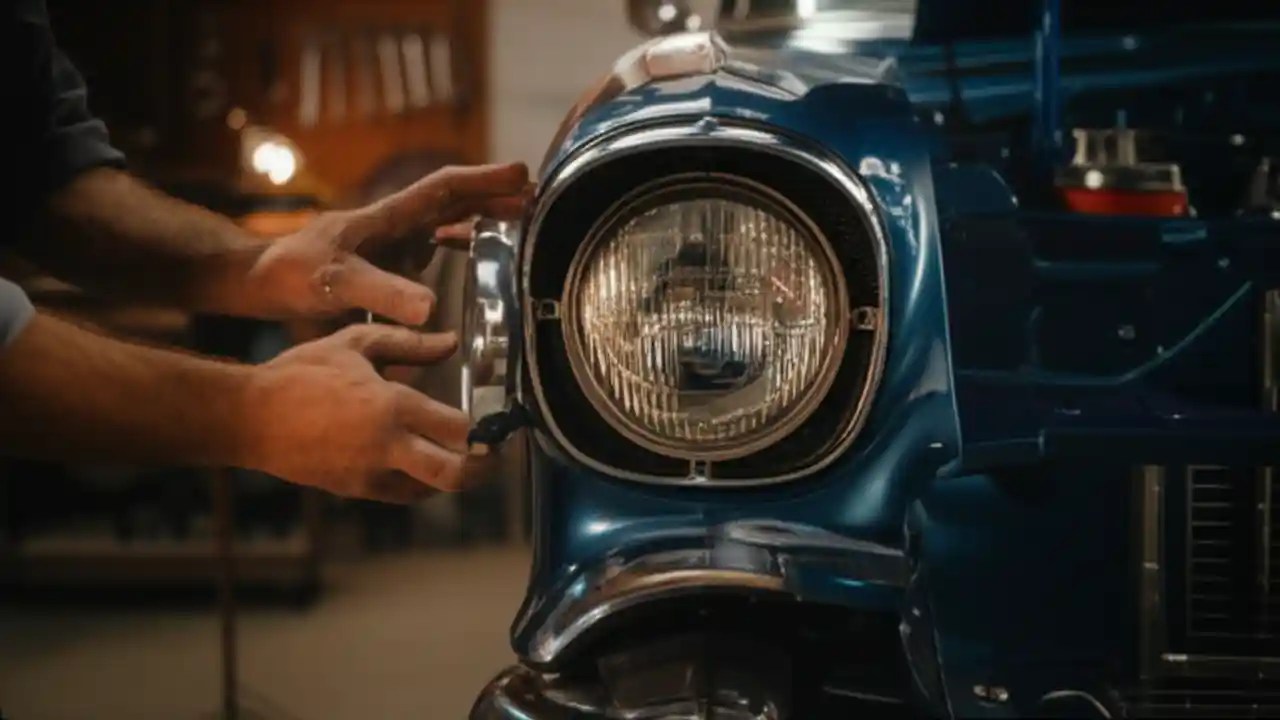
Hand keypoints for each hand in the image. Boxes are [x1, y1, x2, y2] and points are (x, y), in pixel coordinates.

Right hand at [246, 324, 471, 501]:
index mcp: (392, 406)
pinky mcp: (355, 490)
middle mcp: (387, 447)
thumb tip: (451, 341)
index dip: (486, 429)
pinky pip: (401, 492)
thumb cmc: (301, 373)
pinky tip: (419, 458)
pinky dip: (418, 481)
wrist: (251, 417)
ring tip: (460, 454)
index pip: (460, 429)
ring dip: (451, 475)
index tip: (496, 421)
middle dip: (483, 468)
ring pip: (431, 490)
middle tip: (493, 454)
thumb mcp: (357, 344)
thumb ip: (410, 344)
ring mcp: (370, 474)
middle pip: (455, 474)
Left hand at [247, 163, 530, 324]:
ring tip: (517, 221)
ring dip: (480, 217)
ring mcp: (390, 244)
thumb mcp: (334, 284)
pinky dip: (458, 244)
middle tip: (536, 198)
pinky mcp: (384, 265)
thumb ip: (381, 294)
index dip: (483, 180)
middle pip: (453, 201)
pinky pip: (431, 247)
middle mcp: (393, 226)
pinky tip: (470, 256)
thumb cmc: (287, 276)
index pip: (443, 189)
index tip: (520, 175)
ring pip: (445, 220)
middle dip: (494, 195)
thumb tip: (432, 307)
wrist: (254, 286)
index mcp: (386, 219)